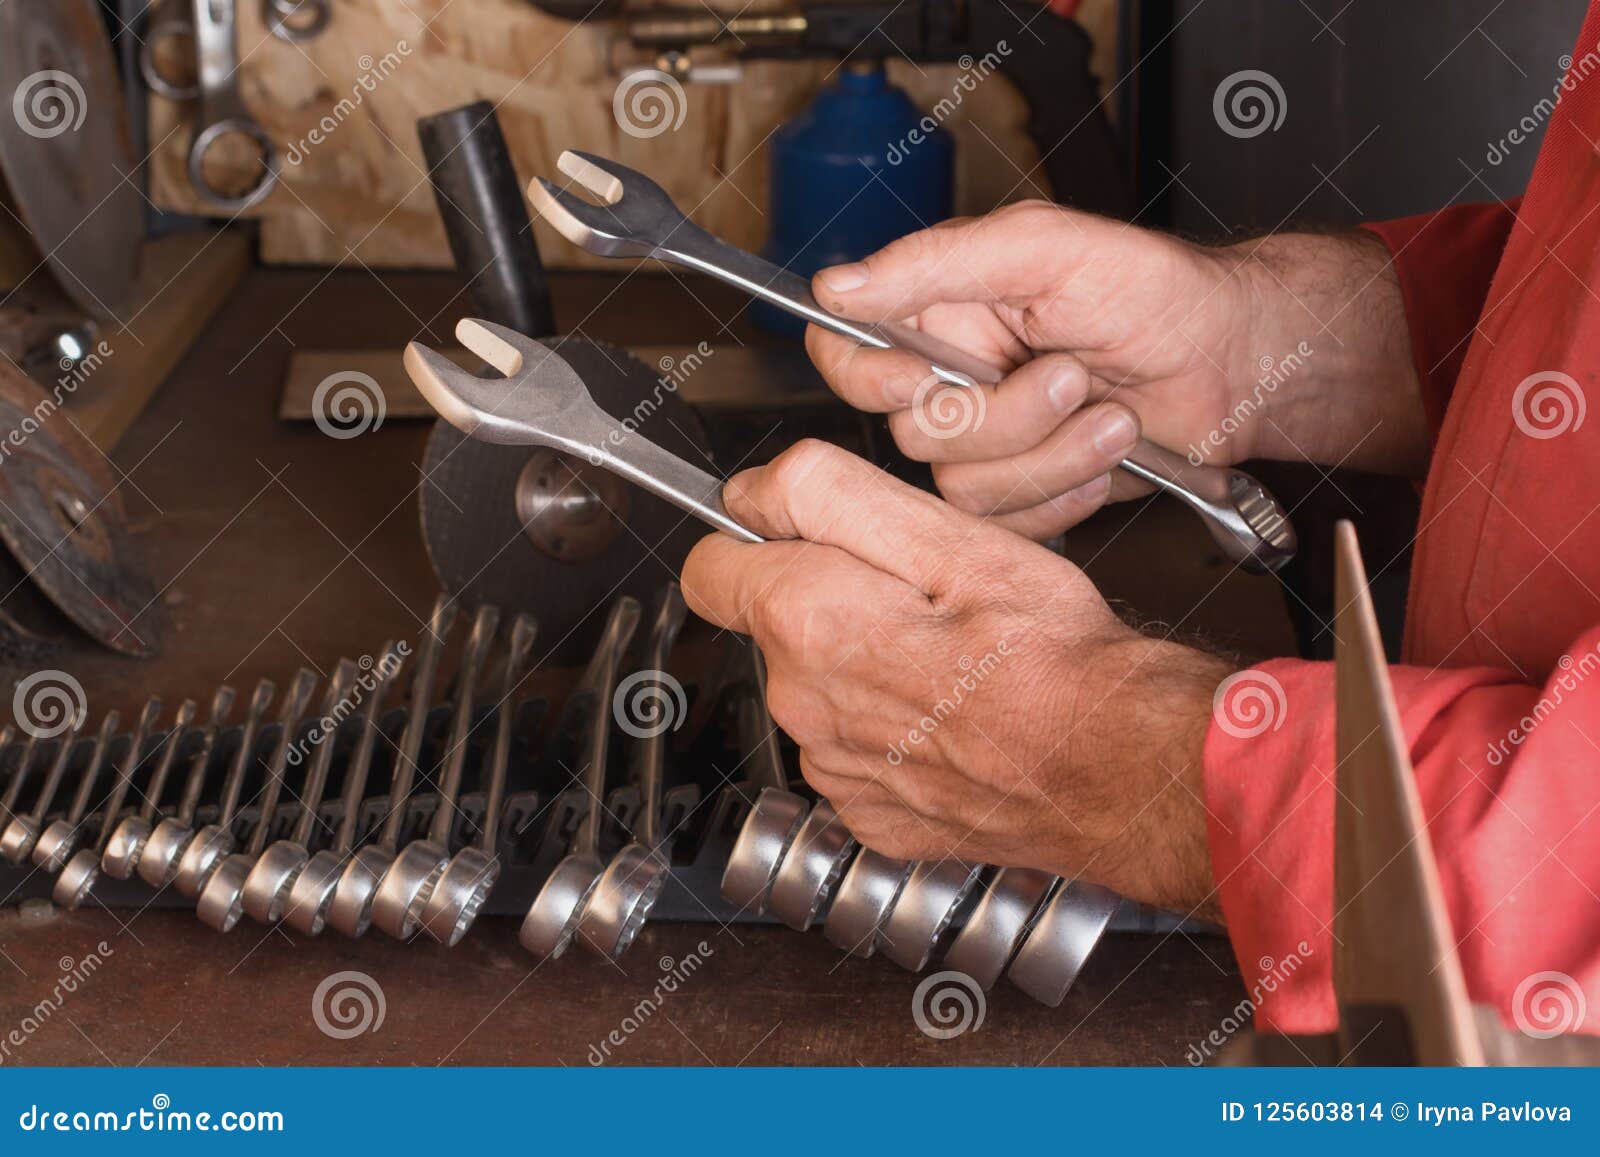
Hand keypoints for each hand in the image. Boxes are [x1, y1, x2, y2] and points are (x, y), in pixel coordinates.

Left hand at [682, 439, 1232, 913]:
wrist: (1113, 769)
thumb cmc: (1048, 653)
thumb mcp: (948, 534)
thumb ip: (827, 496)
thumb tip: (750, 491)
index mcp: (807, 620)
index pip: (710, 568)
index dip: (755, 537)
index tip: (805, 534)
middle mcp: (802, 703)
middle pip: (775, 629)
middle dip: (828, 601)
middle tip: (920, 596)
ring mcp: (835, 768)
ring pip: (819, 692)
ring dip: (863, 669)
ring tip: (948, 661)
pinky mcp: (871, 814)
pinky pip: (856, 754)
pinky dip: (893, 733)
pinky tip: (953, 719)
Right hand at [808, 203, 1428, 539]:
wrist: (1232, 365)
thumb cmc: (1156, 292)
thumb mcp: (1047, 249)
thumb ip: (938, 262)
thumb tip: (837, 283)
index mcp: (939, 310)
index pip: (843, 352)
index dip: (870, 377)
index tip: (926, 376)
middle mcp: (951, 377)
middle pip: (915, 433)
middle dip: (1006, 416)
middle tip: (1070, 374)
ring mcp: (985, 442)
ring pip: (963, 486)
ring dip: (1052, 454)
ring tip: (1109, 415)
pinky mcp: (1022, 493)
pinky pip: (1008, 522)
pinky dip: (1068, 491)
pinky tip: (1105, 454)